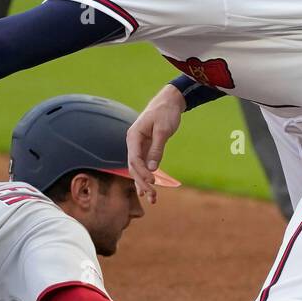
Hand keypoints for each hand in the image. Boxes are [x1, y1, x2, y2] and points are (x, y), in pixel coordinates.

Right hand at [127, 86, 184, 203]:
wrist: (168, 101)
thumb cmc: (165, 113)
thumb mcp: (163, 130)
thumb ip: (157, 149)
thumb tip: (153, 169)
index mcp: (133, 137)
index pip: (134, 159)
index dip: (143, 172)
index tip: (154, 182)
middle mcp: (133, 143)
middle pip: (134, 167)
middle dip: (142, 182)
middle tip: (153, 196)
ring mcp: (138, 146)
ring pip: (138, 169)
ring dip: (144, 183)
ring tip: (152, 199)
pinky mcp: (145, 148)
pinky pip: (143, 165)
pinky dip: (146, 177)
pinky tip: (148, 190)